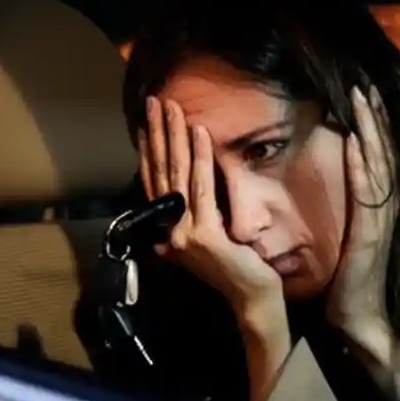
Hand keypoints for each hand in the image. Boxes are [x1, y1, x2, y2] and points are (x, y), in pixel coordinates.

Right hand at [140, 96, 290, 400]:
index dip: (150, 149)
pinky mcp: (203, 234)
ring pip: (176, 175)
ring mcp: (182, 234)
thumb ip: (185, 227)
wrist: (251, 298)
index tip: (147, 121)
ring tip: (173, 108)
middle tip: (154, 102)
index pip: (154, 182)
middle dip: (156, 134)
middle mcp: (167, 232)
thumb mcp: (205, 244)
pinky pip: (200, 188)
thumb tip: (169, 214)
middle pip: (160, 172)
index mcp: (167, 231)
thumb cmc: (235, 269)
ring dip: (173, 137)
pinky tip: (198, 132)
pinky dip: (198, 158)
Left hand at [326, 86, 399, 396]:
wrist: (357, 321)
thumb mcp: (339, 239)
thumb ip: (337, 213)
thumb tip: (315, 190)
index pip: (373, 157)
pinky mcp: (371, 235)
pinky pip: (367, 193)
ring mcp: (380, 220)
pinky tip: (357, 142)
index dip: (371, 125)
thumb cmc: (344, 284)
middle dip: (374, 117)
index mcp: (374, 208)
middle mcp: (383, 209)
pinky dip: (363, 166)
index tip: (362, 94)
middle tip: (365, 82)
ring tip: (364, 99)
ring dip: (371, 130)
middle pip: (381, 152)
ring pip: (378, 164)